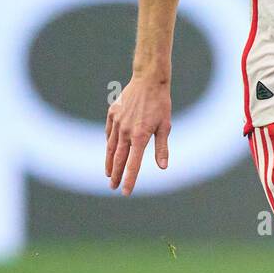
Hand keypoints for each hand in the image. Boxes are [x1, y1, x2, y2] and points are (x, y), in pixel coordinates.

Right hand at [105, 75, 171, 194]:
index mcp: (140, 136)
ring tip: (109, 174)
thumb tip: (163, 167)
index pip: (133, 164)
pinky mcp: (112, 114)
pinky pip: (109, 133)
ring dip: (110, 162)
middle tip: (113, 187)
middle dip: (116, 175)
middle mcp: (126, 131)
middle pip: (119, 159)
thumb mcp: (165, 126)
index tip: (125, 192)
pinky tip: (110, 151)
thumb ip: (161, 148)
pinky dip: (109, 143)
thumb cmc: (160, 104)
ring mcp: (117, 122)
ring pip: (111, 147)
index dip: (130, 180)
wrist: (148, 80)